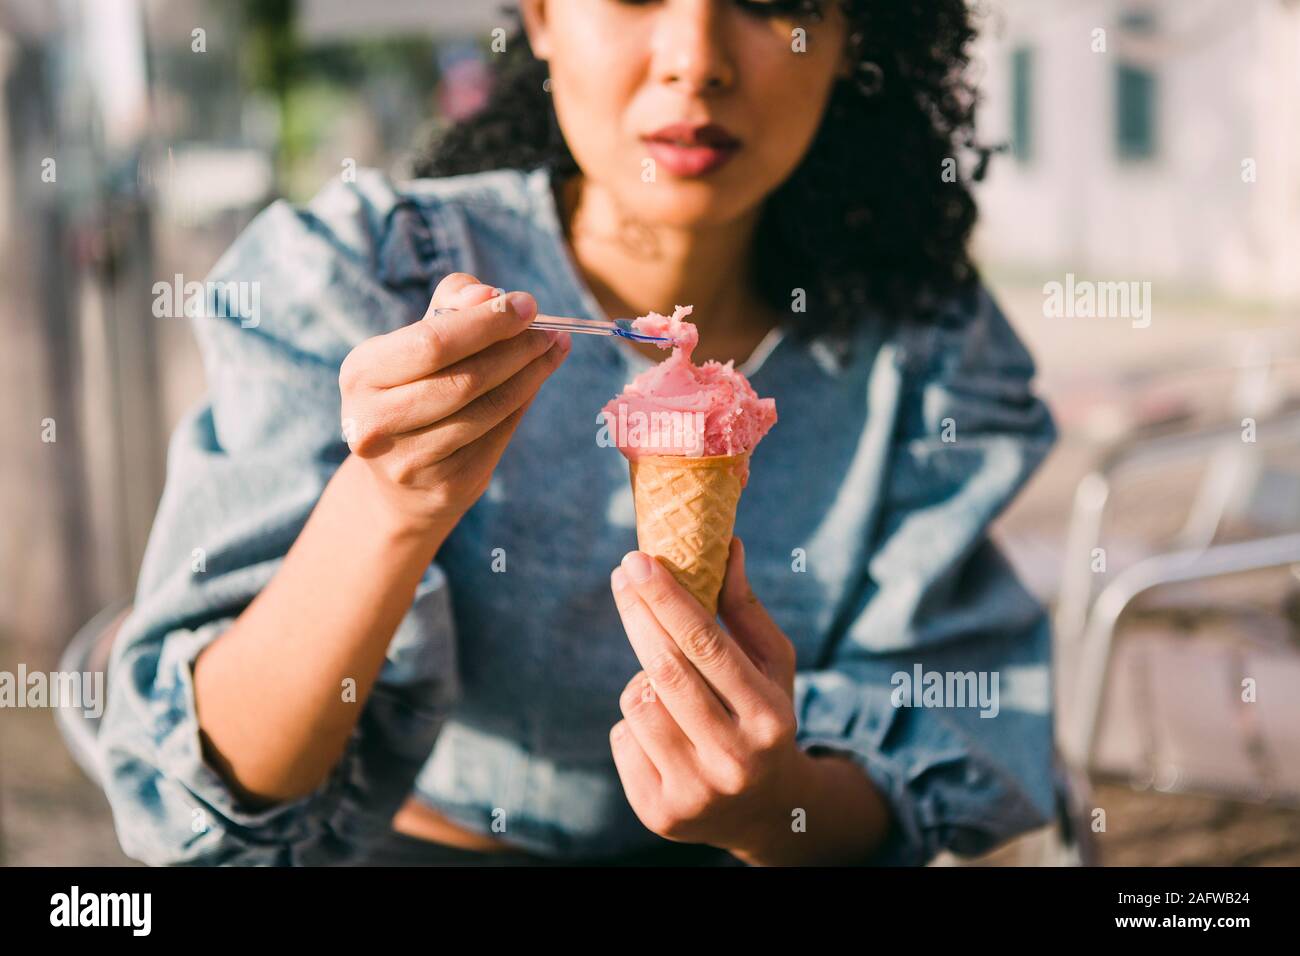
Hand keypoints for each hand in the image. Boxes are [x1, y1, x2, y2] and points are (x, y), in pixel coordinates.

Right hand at [339, 273, 568, 539]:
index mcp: (362, 374)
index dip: (486, 323)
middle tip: (549, 330)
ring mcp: (410, 460)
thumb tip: (489, 294)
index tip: (527, 304)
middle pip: (464, 380)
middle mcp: (375, 421)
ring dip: (531, 375)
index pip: (432, 343)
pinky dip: (524, 401)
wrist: (398, 479)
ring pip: (488, 409)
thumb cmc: (412, 388)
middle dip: (515, 350)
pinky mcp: (446, 485)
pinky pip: (498, 435)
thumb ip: (451, 306)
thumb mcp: (415, 342)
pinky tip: (538, 379)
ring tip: (553, 349)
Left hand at [608, 537, 811, 859]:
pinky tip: (663, 732)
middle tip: (623, 575)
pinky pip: (621, 738)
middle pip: (664, 669)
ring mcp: (695, 791)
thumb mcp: (772, 666)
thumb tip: (727, 545)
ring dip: (642, 679)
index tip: (637, 561)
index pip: (706, 645)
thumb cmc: (764, 717)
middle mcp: (734, 759)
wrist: (766, 810)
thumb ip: (746, 610)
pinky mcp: (660, 813)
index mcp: (769, 717)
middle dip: (638, 613)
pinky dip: (633, 723)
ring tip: (666, 685)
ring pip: (637, 702)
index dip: (666, 598)